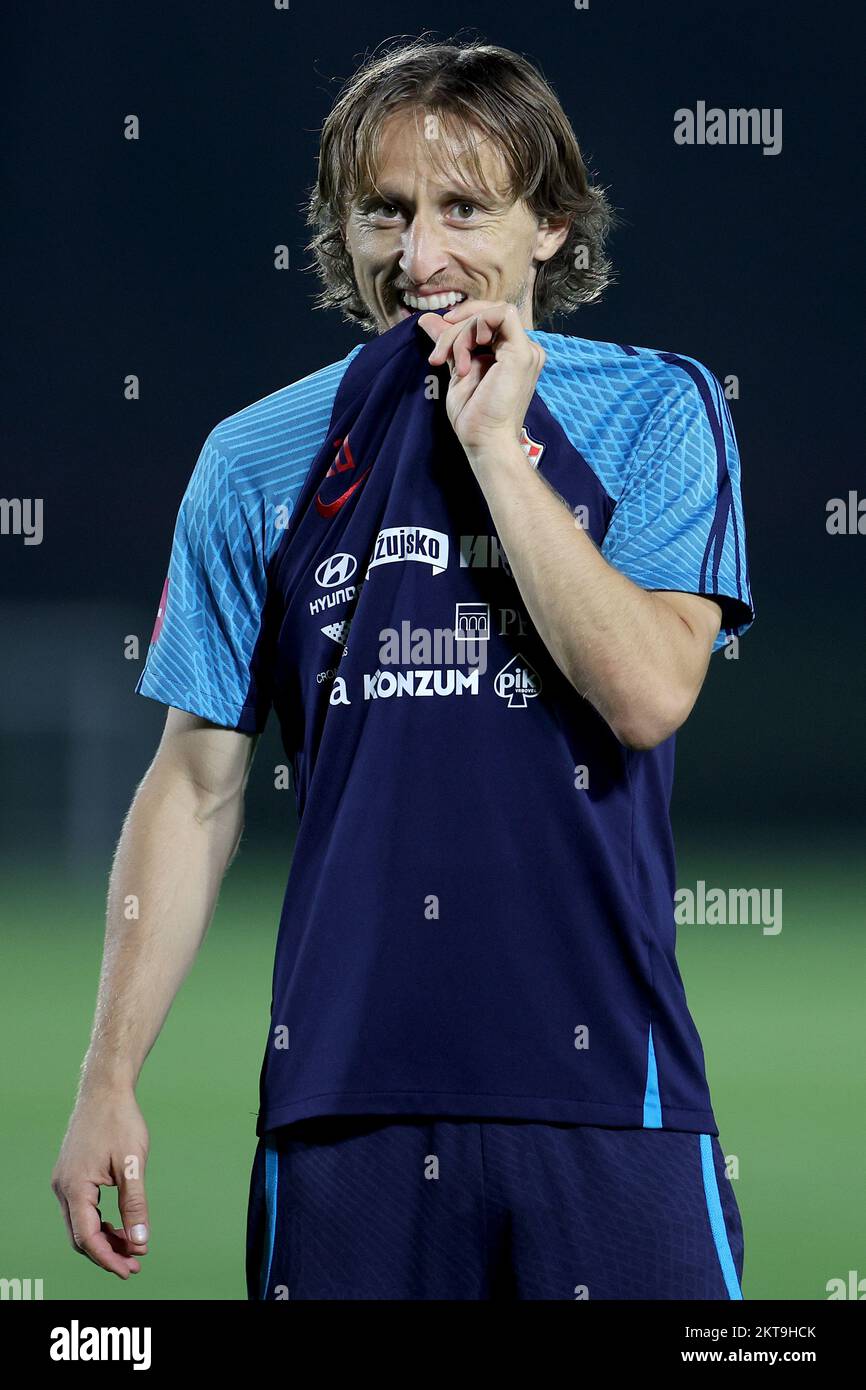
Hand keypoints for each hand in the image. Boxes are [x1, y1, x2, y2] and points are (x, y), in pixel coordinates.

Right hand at [51, 1088, 149, 1278]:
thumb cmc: (120, 1122)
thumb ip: (135, 1205)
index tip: (130, 1269)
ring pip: (80, 1224)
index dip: (108, 1258)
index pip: (87, 1238)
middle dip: (107, 1253)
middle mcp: (63, 1188)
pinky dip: (99, 1222)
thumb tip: (140, 1242)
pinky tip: (119, 1225)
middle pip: (80, 1236)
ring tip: (132, 1248)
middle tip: (135, 1264)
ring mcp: (64, 1182)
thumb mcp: (133, 1165)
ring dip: (104, 1239)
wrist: (104, 1089)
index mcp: (75, 1187)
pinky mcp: (71, 1175)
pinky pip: (81, 1209)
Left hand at [418, 299, 544, 466]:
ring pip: (490, 313)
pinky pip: (501, 315)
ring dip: (461, 333)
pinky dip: (477, 326)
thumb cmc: (473, 415)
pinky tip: (468, 355)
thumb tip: (426, 319)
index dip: (461, 322)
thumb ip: (449, 341)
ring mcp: (526, 350)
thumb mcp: (456, 368)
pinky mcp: (522, 353)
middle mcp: (522, 349)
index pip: (487, 319)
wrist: (484, 440)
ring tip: (453, 364)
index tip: (439, 346)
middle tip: (439, 356)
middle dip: (456, 328)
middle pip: (487, 313)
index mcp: (511, 353)